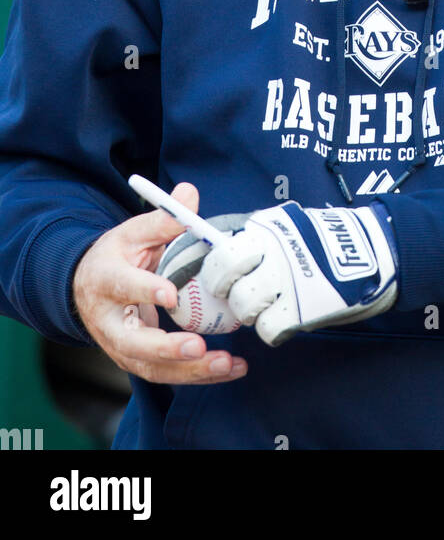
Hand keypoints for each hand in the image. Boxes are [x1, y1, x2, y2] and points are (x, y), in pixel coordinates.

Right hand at [71, 182, 247, 384]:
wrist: (89, 287)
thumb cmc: (117, 256)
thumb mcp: (133, 232)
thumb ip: (162, 219)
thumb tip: (190, 193)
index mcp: (105, 280)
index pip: (122, 286)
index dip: (145, 291)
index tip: (171, 294)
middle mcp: (108, 321)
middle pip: (133, 342)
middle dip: (167, 348)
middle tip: (198, 346)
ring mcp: (121, 347)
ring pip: (152, 367)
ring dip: (190, 371)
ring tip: (226, 363)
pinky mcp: (137, 361)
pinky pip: (167, 373)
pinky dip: (199, 375)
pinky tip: (230, 368)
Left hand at [196, 201, 397, 345]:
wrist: (377, 252)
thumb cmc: (332, 240)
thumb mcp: (292, 225)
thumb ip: (262, 239)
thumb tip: (229, 250)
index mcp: (268, 229)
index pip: (220, 249)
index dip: (215, 269)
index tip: (219, 278)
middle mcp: (271, 251)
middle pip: (224, 276)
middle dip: (224, 290)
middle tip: (237, 295)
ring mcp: (285, 280)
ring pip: (242, 305)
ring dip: (250, 312)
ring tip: (267, 307)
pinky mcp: (300, 308)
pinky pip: (267, 329)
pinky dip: (273, 329)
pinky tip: (285, 319)